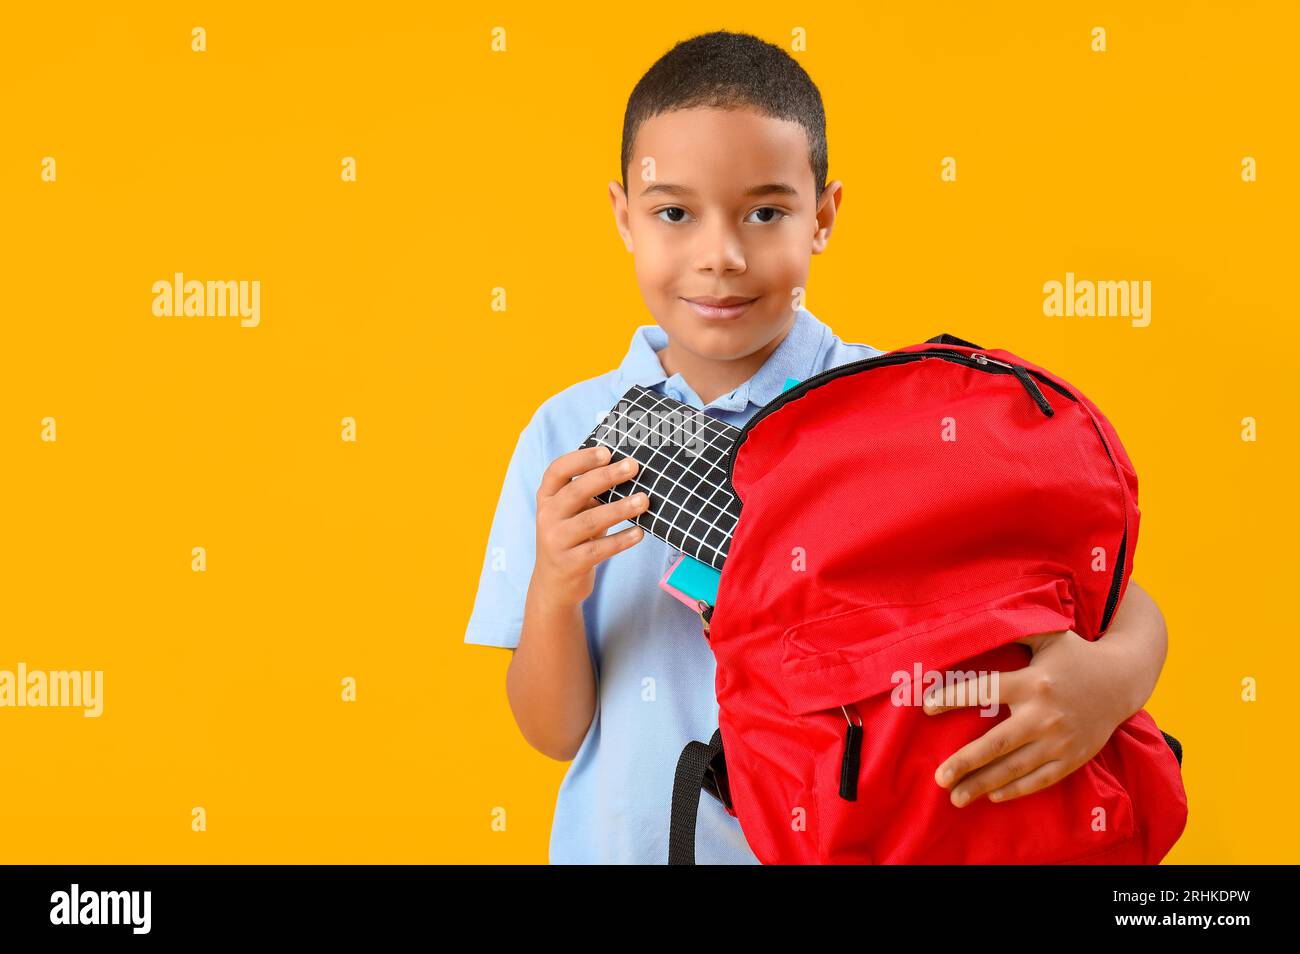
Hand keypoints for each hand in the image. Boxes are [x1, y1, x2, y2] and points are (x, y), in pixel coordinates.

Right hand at [531, 445, 648, 607]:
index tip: (607, 452)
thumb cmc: (572, 537)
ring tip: (644, 500)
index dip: (581, 459)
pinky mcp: (570, 564)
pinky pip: (599, 550)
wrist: (553, 584)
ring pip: (590, 521)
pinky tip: (640, 532)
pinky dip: (621, 540)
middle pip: (576, 491)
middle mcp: (547, 517)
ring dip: (620, 508)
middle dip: (606, 477)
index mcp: (547, 497)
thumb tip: (628, 468)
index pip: (558, 470)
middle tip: (633, 466)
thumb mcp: (573, 512)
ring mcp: (556, 541)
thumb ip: (589, 493)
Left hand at [925, 629, 1132, 807]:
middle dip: (965, 762)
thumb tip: (977, 616)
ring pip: (1015, 768)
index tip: (927, 706)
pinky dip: (1015, 790)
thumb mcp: (1048, 634)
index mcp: (1032, 682)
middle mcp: (1044, 714)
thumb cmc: (1075, 655)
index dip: (954, 698)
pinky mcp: (1073, 758)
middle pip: (997, 743)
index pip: (985, 690)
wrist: (1123, 680)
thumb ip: (1015, 627)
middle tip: (939, 778)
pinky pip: (1040, 780)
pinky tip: (992, 795)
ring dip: (983, 785)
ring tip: (956, 798)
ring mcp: (1059, 740)